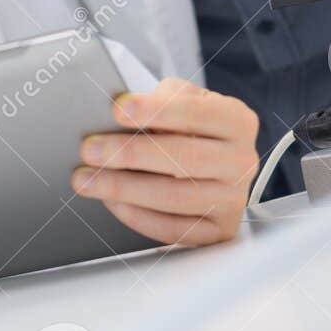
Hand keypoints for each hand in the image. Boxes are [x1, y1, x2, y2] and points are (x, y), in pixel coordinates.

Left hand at [72, 78, 259, 246]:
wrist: (210, 159)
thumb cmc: (187, 125)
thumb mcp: (183, 99)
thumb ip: (162, 100)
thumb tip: (122, 114)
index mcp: (237, 121)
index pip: (197, 112)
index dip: (156, 111)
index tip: (117, 109)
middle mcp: (242, 161)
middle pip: (186, 158)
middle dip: (132, 154)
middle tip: (90, 150)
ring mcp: (234, 199)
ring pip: (177, 197)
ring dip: (125, 189)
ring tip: (88, 180)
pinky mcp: (219, 230)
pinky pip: (174, 229)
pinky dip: (138, 217)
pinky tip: (111, 202)